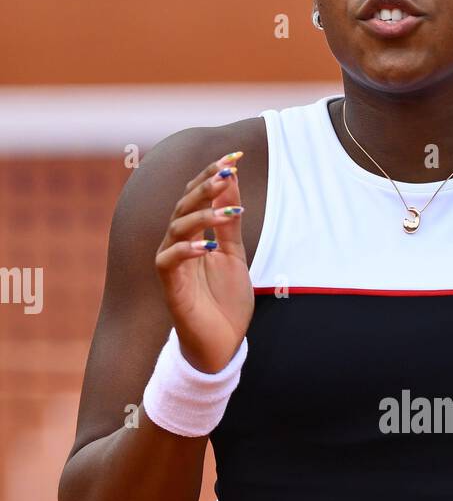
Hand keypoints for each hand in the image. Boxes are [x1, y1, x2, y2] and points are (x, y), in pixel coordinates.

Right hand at [155, 150, 254, 372]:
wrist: (222, 345)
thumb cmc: (225, 301)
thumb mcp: (234, 254)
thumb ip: (229, 221)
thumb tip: (232, 179)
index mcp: (193, 234)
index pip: (197, 196)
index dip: (212, 174)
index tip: (236, 156)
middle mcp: (177, 245)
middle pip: (183, 205)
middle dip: (205, 187)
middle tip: (228, 172)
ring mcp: (172, 265)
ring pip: (175, 228)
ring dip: (201, 216)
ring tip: (227, 211)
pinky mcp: (169, 288)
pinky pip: (169, 261)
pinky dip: (187, 251)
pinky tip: (207, 246)